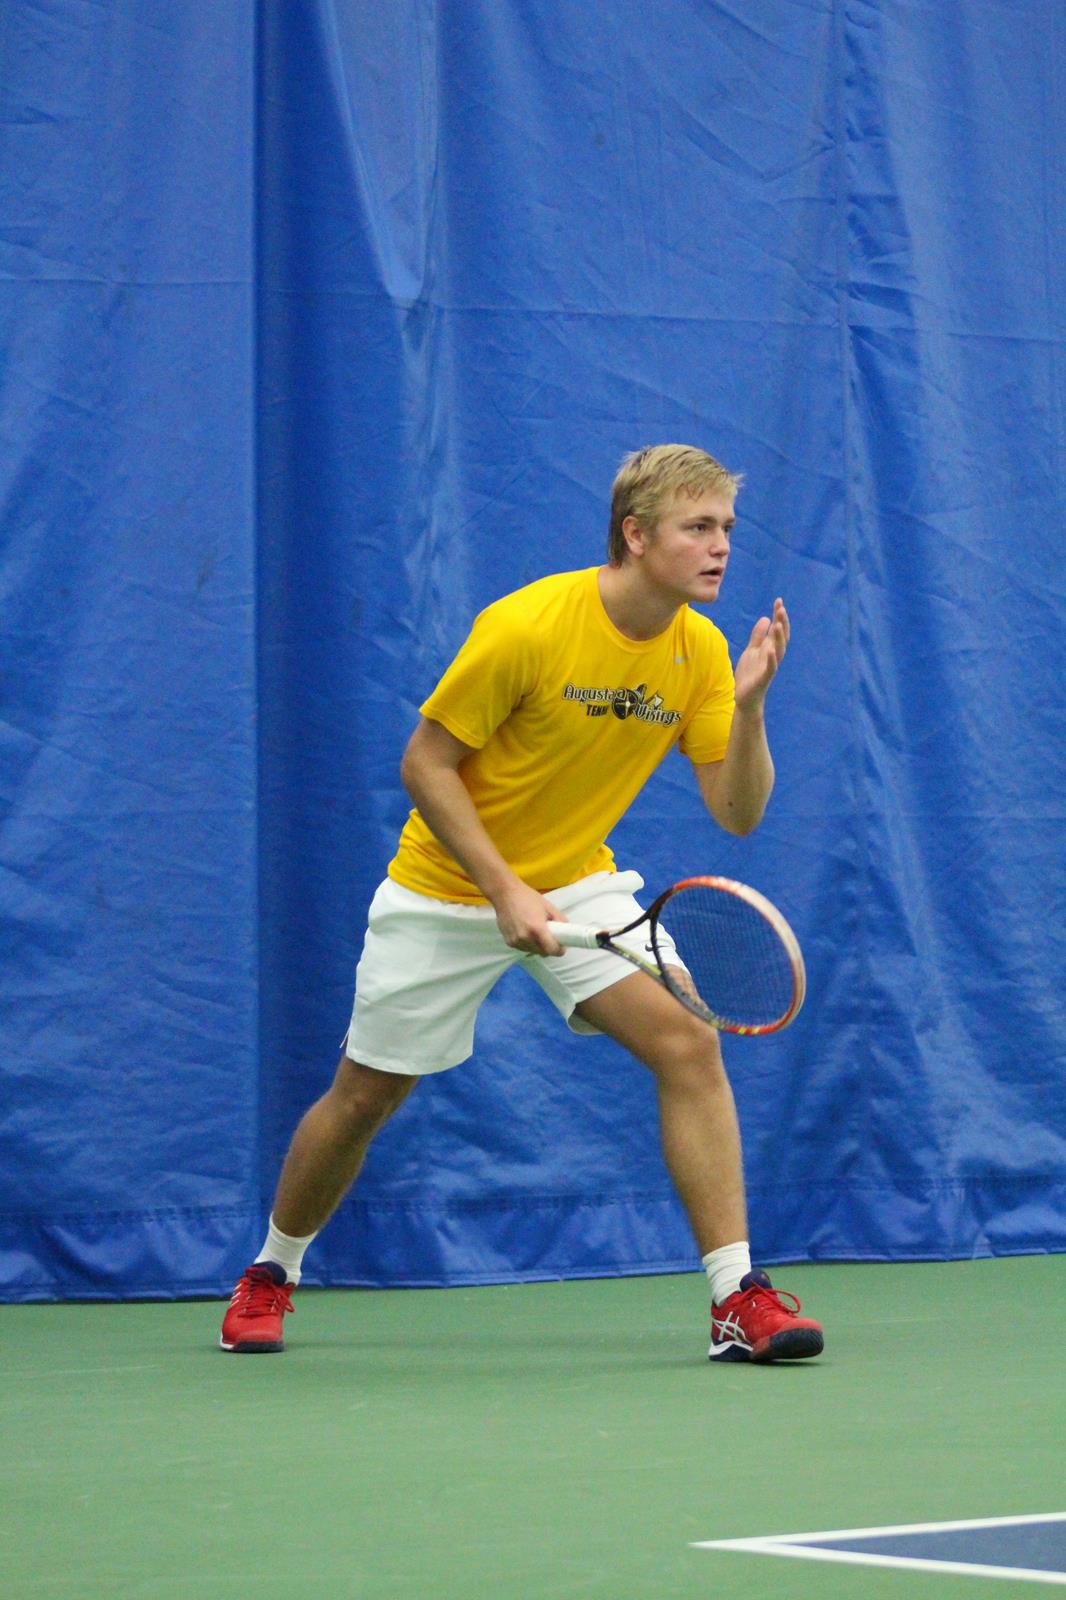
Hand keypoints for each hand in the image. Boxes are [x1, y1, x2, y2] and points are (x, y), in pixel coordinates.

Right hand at [493, 882, 566, 955]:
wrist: (504, 894)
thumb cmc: (528, 898)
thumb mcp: (548, 907)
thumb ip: (560, 920)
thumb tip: (567, 932)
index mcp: (537, 929)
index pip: (552, 950)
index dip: (559, 950)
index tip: (561, 946)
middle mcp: (526, 938)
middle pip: (543, 953)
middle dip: (549, 948)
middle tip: (550, 937)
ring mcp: (516, 941)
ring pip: (533, 952)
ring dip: (537, 946)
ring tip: (536, 933)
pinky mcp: (508, 942)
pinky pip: (523, 948)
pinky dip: (527, 944)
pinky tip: (526, 932)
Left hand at [734, 597, 788, 711]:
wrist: (745, 697)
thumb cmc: (749, 675)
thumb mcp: (751, 651)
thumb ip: (758, 636)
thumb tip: (765, 618)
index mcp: (769, 649)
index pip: (777, 630)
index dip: (779, 616)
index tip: (779, 601)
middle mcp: (772, 656)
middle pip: (781, 637)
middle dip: (782, 623)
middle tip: (782, 608)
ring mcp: (769, 667)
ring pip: (778, 651)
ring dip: (779, 638)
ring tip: (778, 624)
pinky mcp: (764, 679)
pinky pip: (770, 668)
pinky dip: (771, 659)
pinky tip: (770, 649)